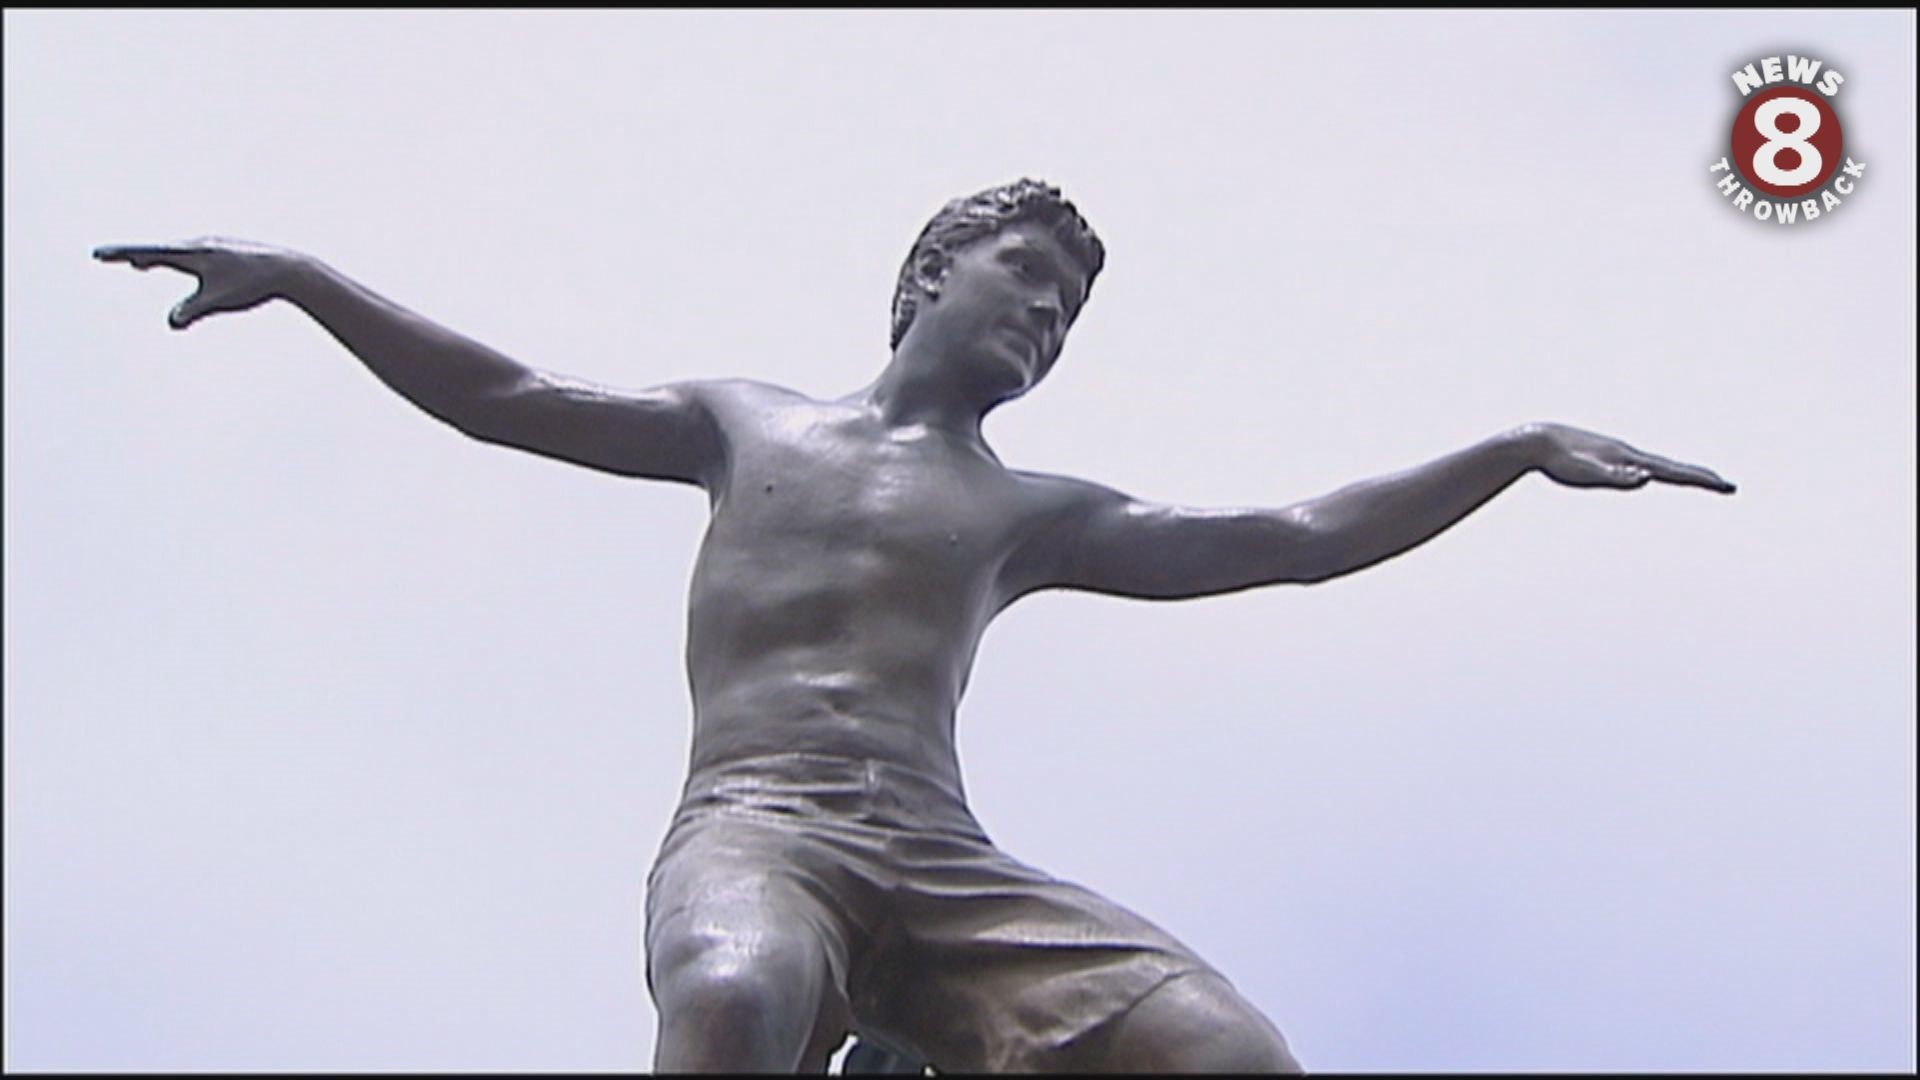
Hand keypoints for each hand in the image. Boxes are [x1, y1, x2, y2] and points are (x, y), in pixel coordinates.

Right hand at [93, 237, 305, 329]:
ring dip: (155, 258)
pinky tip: (179, 264)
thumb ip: (192, 311)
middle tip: (106, 258)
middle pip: (158, 250)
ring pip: (176, 254)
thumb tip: (172, 323)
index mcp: (193, 253)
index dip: (123, 254)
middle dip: (133, 255)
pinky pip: (192, 257)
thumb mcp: (218, 300)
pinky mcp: (225, 254)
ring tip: (138, 265)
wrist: (288, 269)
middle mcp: (199, 246)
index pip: (150, 252)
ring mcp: (213, 248)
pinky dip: (176, 260)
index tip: (100, 255)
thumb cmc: (252, 283)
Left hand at [1521, 422, 1735, 493]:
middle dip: (1700, 477)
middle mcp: (1629, 455)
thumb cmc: (1560, 459)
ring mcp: (1618, 455)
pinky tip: (1651, 476)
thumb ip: (1616, 477)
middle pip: (1672, 468)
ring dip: (1681, 473)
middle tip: (1727, 486)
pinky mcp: (1604, 458)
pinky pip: (1637, 468)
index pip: (1674, 472)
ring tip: (1699, 479)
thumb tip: (1645, 478)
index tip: (1727, 486)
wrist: (1537, 440)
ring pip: (1657, 466)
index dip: (1701, 480)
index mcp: (1630, 460)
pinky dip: (1655, 472)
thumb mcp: (1587, 473)